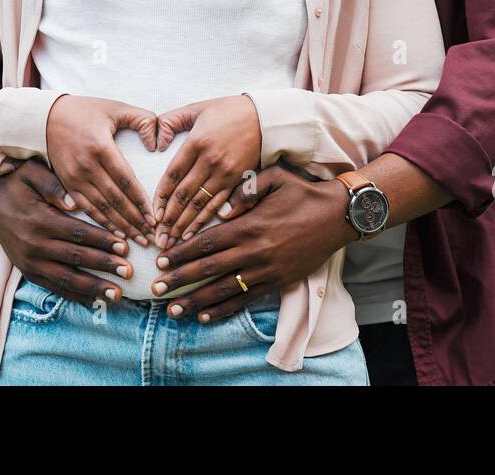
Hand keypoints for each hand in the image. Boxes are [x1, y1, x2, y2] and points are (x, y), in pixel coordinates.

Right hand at [0, 157, 135, 305]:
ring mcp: (30, 262)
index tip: (125, 246)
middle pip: (76, 259)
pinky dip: (74, 296)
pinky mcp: (28, 271)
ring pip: (66, 279)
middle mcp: (35, 246)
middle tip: (129, 272)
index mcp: (40, 221)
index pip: (78, 234)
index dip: (102, 241)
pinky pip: (53, 287)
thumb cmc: (17, 183)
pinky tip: (93, 301)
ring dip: (92, 288)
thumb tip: (75, 201)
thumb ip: (53, 185)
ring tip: (117, 294)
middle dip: (104, 267)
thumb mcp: (32, 173)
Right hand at [45, 94, 157, 244]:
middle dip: (135, 220)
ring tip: (138, 240)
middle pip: (115, 199)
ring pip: (101, 208)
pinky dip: (101, 222)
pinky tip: (114, 234)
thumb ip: (142, 120)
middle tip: (152, 236)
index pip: (126, 181)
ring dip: (120, 226)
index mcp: (101, 148)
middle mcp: (87, 166)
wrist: (44, 118)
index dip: (141, 202)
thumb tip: (157, 143)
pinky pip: (85, 208)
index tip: (155, 218)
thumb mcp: (116, 107)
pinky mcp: (66, 184)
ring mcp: (74, 177)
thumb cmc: (85, 111)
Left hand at [150, 163, 356, 315]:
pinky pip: (245, 300)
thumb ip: (245, 188)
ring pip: (223, 290)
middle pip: (208, 269)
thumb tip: (220, 206)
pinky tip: (206, 316)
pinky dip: (224, 310)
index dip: (182, 253)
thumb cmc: (303, 192)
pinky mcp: (277, 282)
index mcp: (249, 224)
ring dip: (196, 302)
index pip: (206, 242)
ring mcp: (266, 270)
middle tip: (156, 290)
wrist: (338, 216)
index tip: (162, 260)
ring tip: (174, 311)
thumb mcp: (274, 177)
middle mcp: (254, 251)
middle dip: (180, 281)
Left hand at [151, 95, 262, 248]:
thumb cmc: (229, 111)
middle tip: (158, 239)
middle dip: (169, 219)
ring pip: (201, 204)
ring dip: (184, 225)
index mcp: (197, 142)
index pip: (173, 175)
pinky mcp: (239, 180)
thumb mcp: (196, 108)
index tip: (152, 214)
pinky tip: (195, 234)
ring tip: (172, 243)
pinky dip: (206, 221)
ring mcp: (226, 173)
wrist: (266, 117)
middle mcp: (211, 161)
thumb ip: (170, 121)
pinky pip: (220, 204)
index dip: (161, 197)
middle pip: (185, 195)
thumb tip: (155, 143)